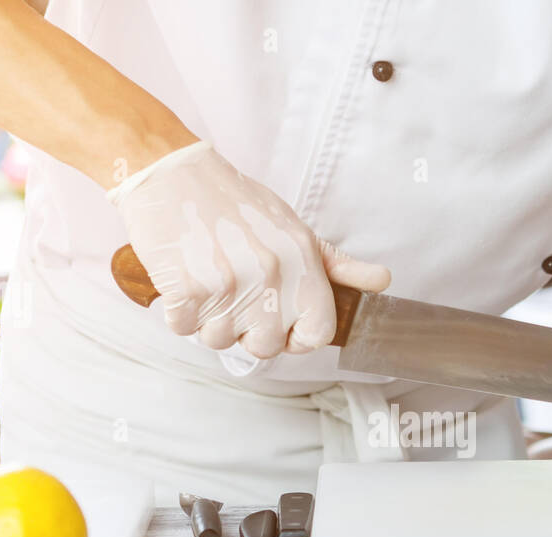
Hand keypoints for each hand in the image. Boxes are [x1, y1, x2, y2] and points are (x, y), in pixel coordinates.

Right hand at [108, 141, 389, 357]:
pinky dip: (178, 312)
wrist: (170, 173)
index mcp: (301, 261)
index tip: (280, 327)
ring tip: (206, 281)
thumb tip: (381, 280)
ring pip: (219, 341)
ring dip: (208, 321)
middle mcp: (269, 275)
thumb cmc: (232, 201)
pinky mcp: (185, 289)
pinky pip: (183, 328)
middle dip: (246, 332)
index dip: (297, 339)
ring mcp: (227, 284)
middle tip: (234, 296)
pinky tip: (182, 278)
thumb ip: (336, 264)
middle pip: (265, 347)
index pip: (317, 333)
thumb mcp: (293, 228)